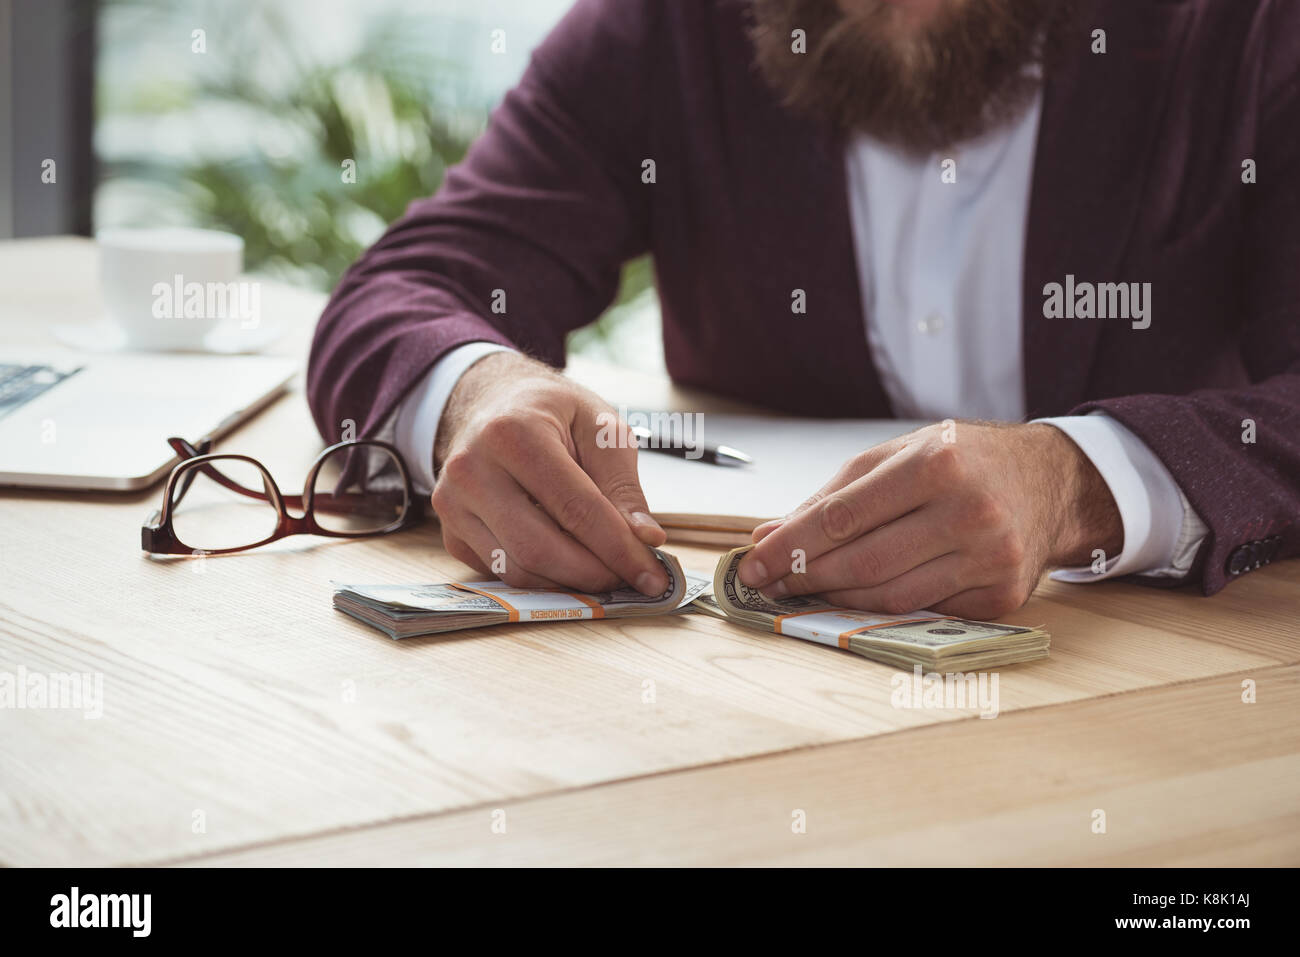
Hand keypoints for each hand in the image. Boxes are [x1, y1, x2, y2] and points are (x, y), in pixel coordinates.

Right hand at [431, 352, 669, 594]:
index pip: (576, 509)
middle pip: (541, 549)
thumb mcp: (600, 429)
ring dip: (569, 582)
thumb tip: (645, 540)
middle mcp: (471, 469)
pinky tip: (566, 559)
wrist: (493, 404)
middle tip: (629, 577)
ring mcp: (452, 504)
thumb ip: (623, 486)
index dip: (619, 550)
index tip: (652, 576)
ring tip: (602, 568)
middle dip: (595, 574)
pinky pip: (501, 573)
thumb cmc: (552, 413)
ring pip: (518, 570)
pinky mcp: (450, 532)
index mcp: (513, 433)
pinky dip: (541, 577)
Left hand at [737, 421, 1123, 619]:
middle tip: (768, 582)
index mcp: (937, 464)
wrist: (1049, 480)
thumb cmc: (963, 462)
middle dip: (805, 577)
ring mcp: (990, 559)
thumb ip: (832, 496)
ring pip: (889, 597)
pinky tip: (856, 597)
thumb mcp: (898, 455)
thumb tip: (768, 535)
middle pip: (863, 563)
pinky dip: (881, 606)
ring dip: (835, 598)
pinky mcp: (1001, 596)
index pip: (843, 517)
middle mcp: (969, 512)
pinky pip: (922, 611)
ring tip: (803, 589)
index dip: (791, 544)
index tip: (754, 560)